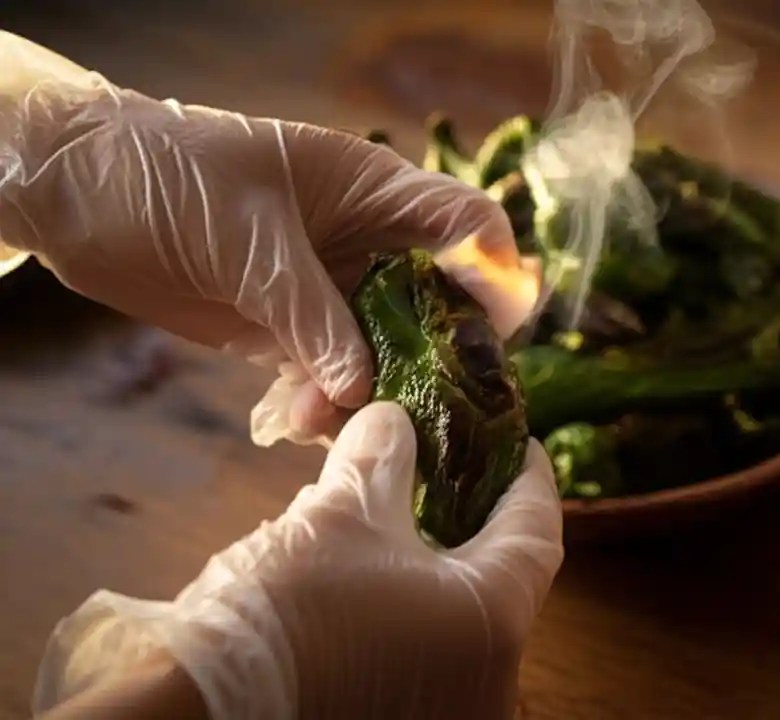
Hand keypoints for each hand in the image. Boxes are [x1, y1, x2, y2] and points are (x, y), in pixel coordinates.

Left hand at [0, 33, 538, 444]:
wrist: (76, 192)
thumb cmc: (169, 179)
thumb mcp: (251, 240)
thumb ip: (312, 315)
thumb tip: (364, 388)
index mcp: (374, 191)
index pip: (468, 224)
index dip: (496, 273)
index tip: (496, 333)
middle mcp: (366, 241)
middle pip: (439, 303)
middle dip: (436, 359)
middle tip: (419, 408)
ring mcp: (328, 289)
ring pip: (385, 353)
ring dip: (369, 392)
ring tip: (323, 418)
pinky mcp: (287, 331)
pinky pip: (330, 376)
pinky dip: (321, 404)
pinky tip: (289, 420)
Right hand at [32, 402, 563, 719]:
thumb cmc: (286, 616)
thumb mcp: (336, 517)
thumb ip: (380, 460)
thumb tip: (393, 423)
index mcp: (496, 618)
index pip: (539, 528)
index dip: (527, 475)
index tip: (516, 441)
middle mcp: (494, 679)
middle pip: (498, 576)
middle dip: (464, 519)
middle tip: (440, 472)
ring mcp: (454, 711)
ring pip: (457, 618)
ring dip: (426, 567)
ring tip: (378, 520)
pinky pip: (426, 657)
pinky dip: (404, 614)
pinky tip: (355, 582)